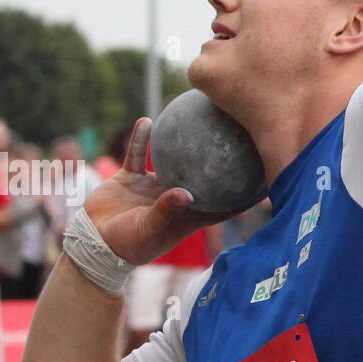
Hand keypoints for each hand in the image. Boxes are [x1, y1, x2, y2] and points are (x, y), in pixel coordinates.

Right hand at [81, 118, 243, 265]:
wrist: (95, 242)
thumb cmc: (128, 244)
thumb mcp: (150, 230)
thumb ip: (167, 211)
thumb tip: (187, 193)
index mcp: (187, 216)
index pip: (224, 207)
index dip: (245, 198)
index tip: (267, 182)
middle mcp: (175, 198)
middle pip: (205, 178)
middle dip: (223, 164)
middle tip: (242, 139)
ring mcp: (153, 187)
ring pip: (173, 160)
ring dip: (183, 142)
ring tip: (197, 118)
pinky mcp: (131, 177)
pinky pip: (137, 153)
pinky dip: (141, 139)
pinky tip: (146, 120)